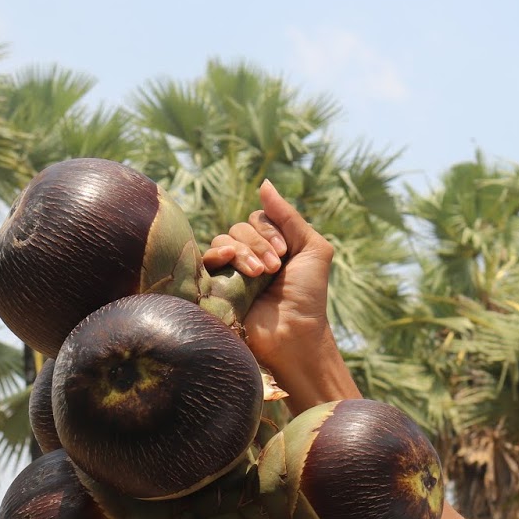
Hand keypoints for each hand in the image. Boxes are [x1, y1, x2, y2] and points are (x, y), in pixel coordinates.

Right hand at [203, 181, 334, 370]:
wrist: (294, 333)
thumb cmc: (308, 296)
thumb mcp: (312, 249)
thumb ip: (289, 217)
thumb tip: (264, 184)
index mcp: (273, 246)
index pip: (258, 219)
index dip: (269, 230)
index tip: (285, 253)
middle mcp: (251, 256)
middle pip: (240, 228)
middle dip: (258, 243)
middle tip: (274, 268)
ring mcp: (232, 272)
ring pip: (223, 241)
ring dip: (243, 252)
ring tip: (259, 275)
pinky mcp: (216, 287)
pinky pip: (206, 259)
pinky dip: (218, 255)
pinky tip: (230, 264)